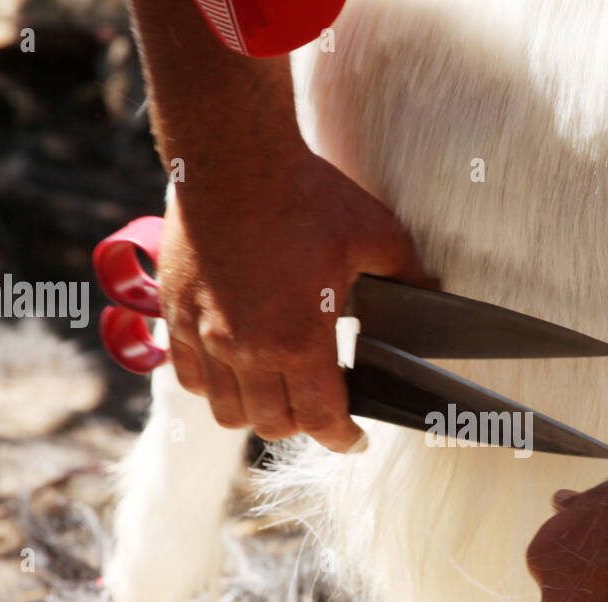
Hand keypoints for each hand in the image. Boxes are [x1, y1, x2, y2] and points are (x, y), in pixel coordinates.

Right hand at [157, 149, 432, 451]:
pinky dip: (213, 386)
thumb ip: (407, 276)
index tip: (355, 440)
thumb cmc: (306, 195)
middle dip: (303, 425)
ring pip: (226, 411)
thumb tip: (432, 294)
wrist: (232, 156)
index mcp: (298, 342)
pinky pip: (189, 377)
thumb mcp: (376, 236)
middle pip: (272, 425)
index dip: (342, 439)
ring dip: (256, 412)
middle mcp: (245, 350)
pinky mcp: (175, 314)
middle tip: (321, 410)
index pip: (320, 421)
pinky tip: (233, 369)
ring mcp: (204, 335)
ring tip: (275, 395)